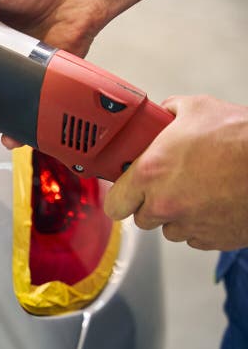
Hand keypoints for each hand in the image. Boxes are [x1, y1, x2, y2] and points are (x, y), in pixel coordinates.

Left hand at [104, 95, 247, 250]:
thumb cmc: (241, 138)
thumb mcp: (197, 109)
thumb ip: (168, 114)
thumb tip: (162, 115)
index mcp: (149, 174)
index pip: (114, 204)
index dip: (120, 197)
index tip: (127, 191)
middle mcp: (164, 205)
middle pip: (141, 218)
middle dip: (151, 203)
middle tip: (168, 185)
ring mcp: (190, 225)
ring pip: (171, 229)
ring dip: (177, 215)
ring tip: (198, 191)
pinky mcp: (215, 239)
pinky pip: (198, 238)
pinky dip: (203, 225)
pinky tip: (215, 203)